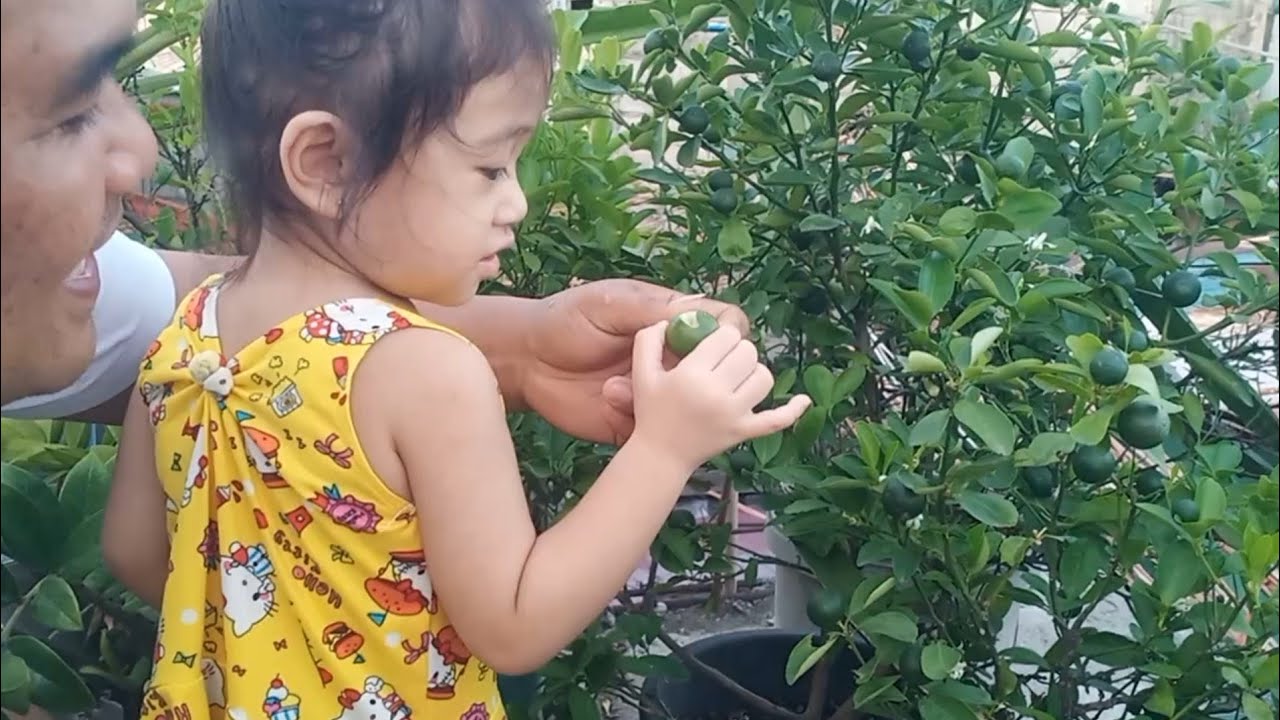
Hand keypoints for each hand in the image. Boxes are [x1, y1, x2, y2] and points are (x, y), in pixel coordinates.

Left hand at [521, 279, 750, 444]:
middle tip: (668, 368)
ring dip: (660, 394)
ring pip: (690, 402)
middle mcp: (671, 359)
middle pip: (716, 369)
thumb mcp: (608, 304)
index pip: (722, 327)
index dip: (729, 335)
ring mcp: (656, 392)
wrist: (525, 360)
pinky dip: (638, 413)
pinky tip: (609, 397)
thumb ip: (652, 309)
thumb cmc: (565, 321)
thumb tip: (704, 312)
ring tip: (616, 384)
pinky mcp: (637, 420)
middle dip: (699, 373)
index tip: (715, 343)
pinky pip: (657, 426)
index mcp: (670, 323)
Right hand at [628, 321, 810, 470]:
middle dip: (738, 351)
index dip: (722, 336)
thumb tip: (667, 321)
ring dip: (754, 372)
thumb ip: (648, 340)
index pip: (726, 338)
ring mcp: (735, 414)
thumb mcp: (642, 373)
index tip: (713, 346)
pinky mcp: (745, 432)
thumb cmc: (652, 412)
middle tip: (723, 361)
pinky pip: (777, 420)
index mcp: (692, 374)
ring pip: (763, 378)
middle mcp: (717, 393)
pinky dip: (793, 410)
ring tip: (739, 377)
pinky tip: (804, 400)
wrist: (661, 456)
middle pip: (747, 353)